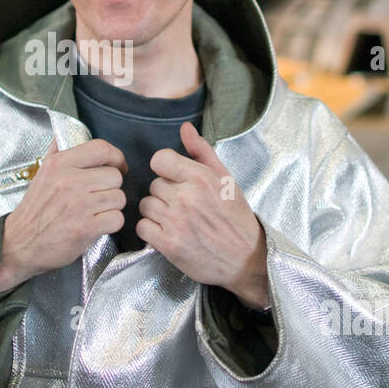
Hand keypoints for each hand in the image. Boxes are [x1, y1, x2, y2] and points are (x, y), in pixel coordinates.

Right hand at [0, 138, 127, 292]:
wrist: (19, 243)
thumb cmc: (33, 211)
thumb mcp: (40, 174)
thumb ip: (55, 152)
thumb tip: (64, 133)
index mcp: (59, 164)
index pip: (101, 148)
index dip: (116, 157)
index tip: (117, 166)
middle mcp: (69, 181)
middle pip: (115, 176)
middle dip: (112, 187)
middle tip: (100, 195)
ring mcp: (78, 205)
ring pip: (119, 198)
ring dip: (112, 207)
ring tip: (96, 211)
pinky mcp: (85, 227)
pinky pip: (117, 219)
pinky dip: (110, 224)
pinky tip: (97, 224)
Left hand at [136, 122, 269, 309]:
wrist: (246, 259)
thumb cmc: (236, 218)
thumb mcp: (225, 179)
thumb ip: (202, 152)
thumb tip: (185, 128)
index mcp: (201, 178)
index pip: (159, 159)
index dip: (165, 170)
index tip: (175, 180)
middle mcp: (186, 197)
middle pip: (153, 184)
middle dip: (164, 194)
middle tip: (183, 206)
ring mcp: (176, 221)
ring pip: (145, 205)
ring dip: (156, 212)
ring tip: (176, 220)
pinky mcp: (168, 244)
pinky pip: (142, 227)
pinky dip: (151, 231)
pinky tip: (168, 233)